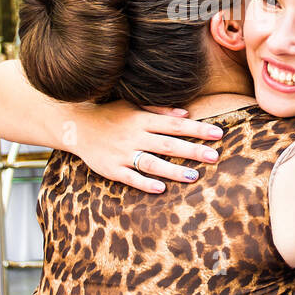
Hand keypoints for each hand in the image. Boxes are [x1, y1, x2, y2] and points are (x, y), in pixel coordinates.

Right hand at [74, 102, 223, 192]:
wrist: (76, 126)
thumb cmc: (110, 114)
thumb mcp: (132, 105)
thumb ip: (158, 109)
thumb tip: (185, 113)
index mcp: (142, 119)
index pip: (175, 124)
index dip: (197, 129)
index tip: (218, 133)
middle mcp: (134, 136)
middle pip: (168, 143)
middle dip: (192, 150)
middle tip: (215, 156)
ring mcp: (122, 153)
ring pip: (151, 162)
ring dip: (173, 170)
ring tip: (194, 176)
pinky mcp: (111, 168)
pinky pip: (130, 177)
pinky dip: (144, 183)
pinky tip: (161, 189)